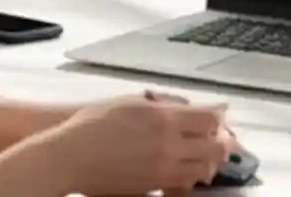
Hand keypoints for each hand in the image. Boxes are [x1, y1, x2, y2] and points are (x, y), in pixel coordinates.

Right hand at [39, 94, 231, 195]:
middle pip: (215, 148)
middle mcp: (167, 146)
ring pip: (202, 169)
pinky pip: (183, 183)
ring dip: (207, 160)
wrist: (69, 156)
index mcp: (163, 119)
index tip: (216, 117)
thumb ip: (163, 106)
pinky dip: (189, 175)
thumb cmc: (93, 124)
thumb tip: (188, 108)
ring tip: (200, 152)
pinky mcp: (152, 187)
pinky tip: (181, 166)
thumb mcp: (131, 103)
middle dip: (222, 142)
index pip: (210, 120)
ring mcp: (161, 170)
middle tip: (218, 138)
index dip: (218, 118)